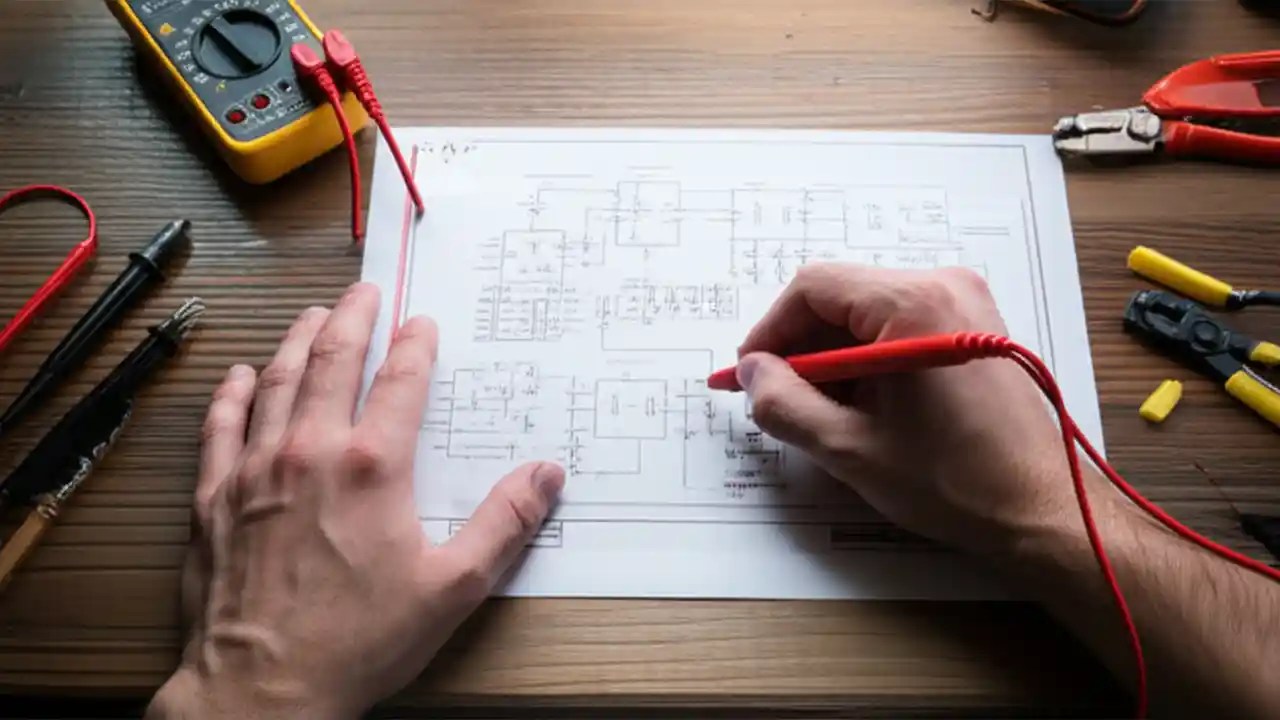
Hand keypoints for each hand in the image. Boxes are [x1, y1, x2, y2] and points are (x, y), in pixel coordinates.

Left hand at [148, 283, 564, 719]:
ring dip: (296, 342)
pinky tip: (242, 377)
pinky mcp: (215, 499)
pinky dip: (234, 394)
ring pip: (276, 382)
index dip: (415, 345)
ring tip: (311, 316)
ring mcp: (255, 471)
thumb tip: (547, 475)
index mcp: (371, 467)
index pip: (400, 382)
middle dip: (351, 319)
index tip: (422, 324)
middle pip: (331, 362)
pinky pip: (221, 427)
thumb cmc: (357, 642)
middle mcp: (309, 452)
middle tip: (363, 293)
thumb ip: (504, 523)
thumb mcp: (453, 587)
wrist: (262, 691)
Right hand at [735, 264, 1078, 556]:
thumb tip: (751, 373)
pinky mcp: (974, 326)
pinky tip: (865, 407)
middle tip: (780, 399)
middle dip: (802, 348)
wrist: (1040, 507)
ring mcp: (965, 303)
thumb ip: (784, 403)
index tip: (751, 374)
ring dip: (835, 357)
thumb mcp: (849, 448)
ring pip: (868, 313)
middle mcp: (944, 286)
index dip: (771, 331)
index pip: (814, 288)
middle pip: (841, 297)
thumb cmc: (956, 481)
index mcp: (915, 305)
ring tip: (827, 414)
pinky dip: (869, 358)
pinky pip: (900, 325)